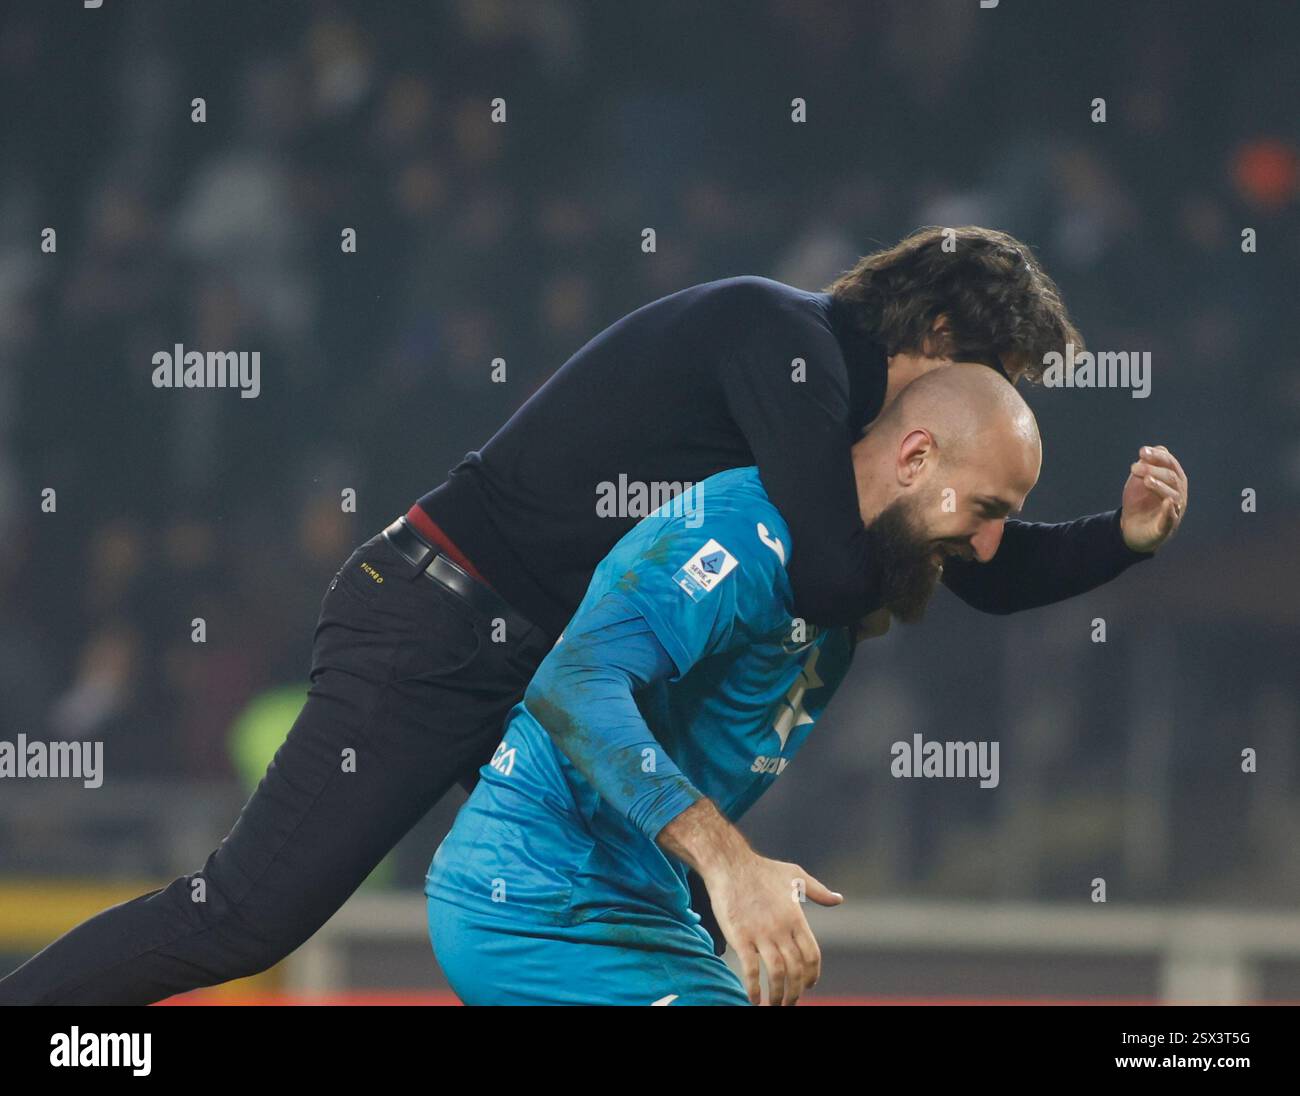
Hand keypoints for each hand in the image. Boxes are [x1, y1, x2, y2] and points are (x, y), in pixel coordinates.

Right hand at [700, 850, 842, 1004]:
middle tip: (791, 1003)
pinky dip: (754, 988)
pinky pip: (750, 969)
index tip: (808, 986)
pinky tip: (754, 998)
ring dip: (778, 995)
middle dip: (796, 992)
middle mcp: (781, 929)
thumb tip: (838, 899)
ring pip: (776, 973)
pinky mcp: (740, 937)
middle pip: (796, 970)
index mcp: (796, 918)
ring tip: (775, 1006)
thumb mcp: (795, 875)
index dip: (812, 976)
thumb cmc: (762, 869)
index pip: (812, 956)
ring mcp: (760, 934)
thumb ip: (818, 891)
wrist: (730, 864)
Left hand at [1120, 445, 1187, 552]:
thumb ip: (1146, 465)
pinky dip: (1169, 511)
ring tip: (1147, 480)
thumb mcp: (1140, 480)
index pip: (1170, 463)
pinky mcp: (1165, 528)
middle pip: (1171, 477)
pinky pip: (1170, 519)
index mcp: (1173, 480)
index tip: (1142, 452)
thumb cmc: (1140, 500)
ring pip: (1173, 496)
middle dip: (1153, 470)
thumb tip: (1151, 451)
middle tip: (1133, 468)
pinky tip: (1167, 503)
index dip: (1157, 456)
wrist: (1132, 528)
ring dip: (1160, 486)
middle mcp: (1178, 494)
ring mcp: (1174, 511)